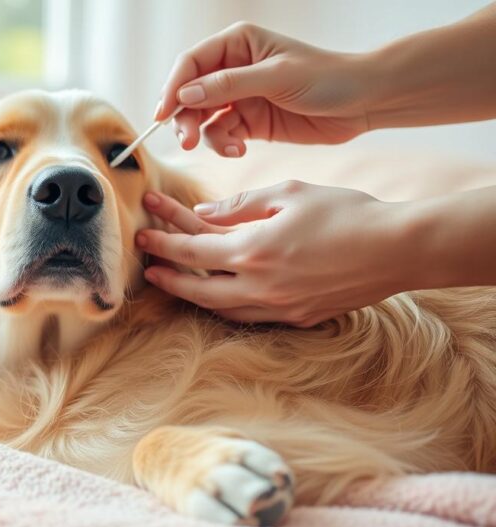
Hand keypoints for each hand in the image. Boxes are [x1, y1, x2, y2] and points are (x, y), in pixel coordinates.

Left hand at [135, 182, 410, 326]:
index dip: (164, 242)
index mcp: (252, 252)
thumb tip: (204, 212)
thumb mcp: (289, 193)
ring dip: (194, 296)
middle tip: (149, 267)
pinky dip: (227, 305)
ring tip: (176, 282)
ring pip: (220, 309)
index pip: (192, 251)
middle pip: (197, 290)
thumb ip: (241, 206)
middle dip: (169, 277)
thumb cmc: (346, 212)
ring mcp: (279, 308)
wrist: (399, 249)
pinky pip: (249, 316)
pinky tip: (220, 295)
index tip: (143, 233)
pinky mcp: (298, 317)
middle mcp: (259, 287)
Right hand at [155, 22, 370, 156]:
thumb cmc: (326, 78)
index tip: (163, 113)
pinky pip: (222, 135)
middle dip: (186, 118)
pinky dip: (225, 145)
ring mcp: (239, 96)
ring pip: (203, 118)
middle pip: (190, 93)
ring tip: (228, 149)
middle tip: (187, 141)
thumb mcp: (275, 78)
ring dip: (207, 136)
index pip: (191, 63)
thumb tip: (185, 94)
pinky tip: (240, 151)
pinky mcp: (248, 122)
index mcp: (237, 44)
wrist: (362, 103)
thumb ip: (228, 85)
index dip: (172, 87)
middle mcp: (232, 68)